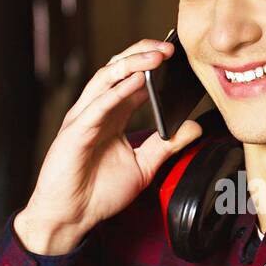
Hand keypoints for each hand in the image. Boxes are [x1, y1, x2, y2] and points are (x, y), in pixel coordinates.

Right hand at [15, 38, 202, 253]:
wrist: (72, 217)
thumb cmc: (99, 193)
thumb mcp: (144, 166)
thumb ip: (167, 145)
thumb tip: (193, 127)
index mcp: (111, 116)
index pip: (132, 80)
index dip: (154, 65)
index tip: (178, 57)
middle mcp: (96, 111)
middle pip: (119, 69)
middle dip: (143, 54)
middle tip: (169, 48)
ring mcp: (84, 118)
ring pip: (107, 78)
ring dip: (133, 63)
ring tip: (157, 55)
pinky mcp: (75, 132)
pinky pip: (98, 105)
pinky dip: (117, 90)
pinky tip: (136, 80)